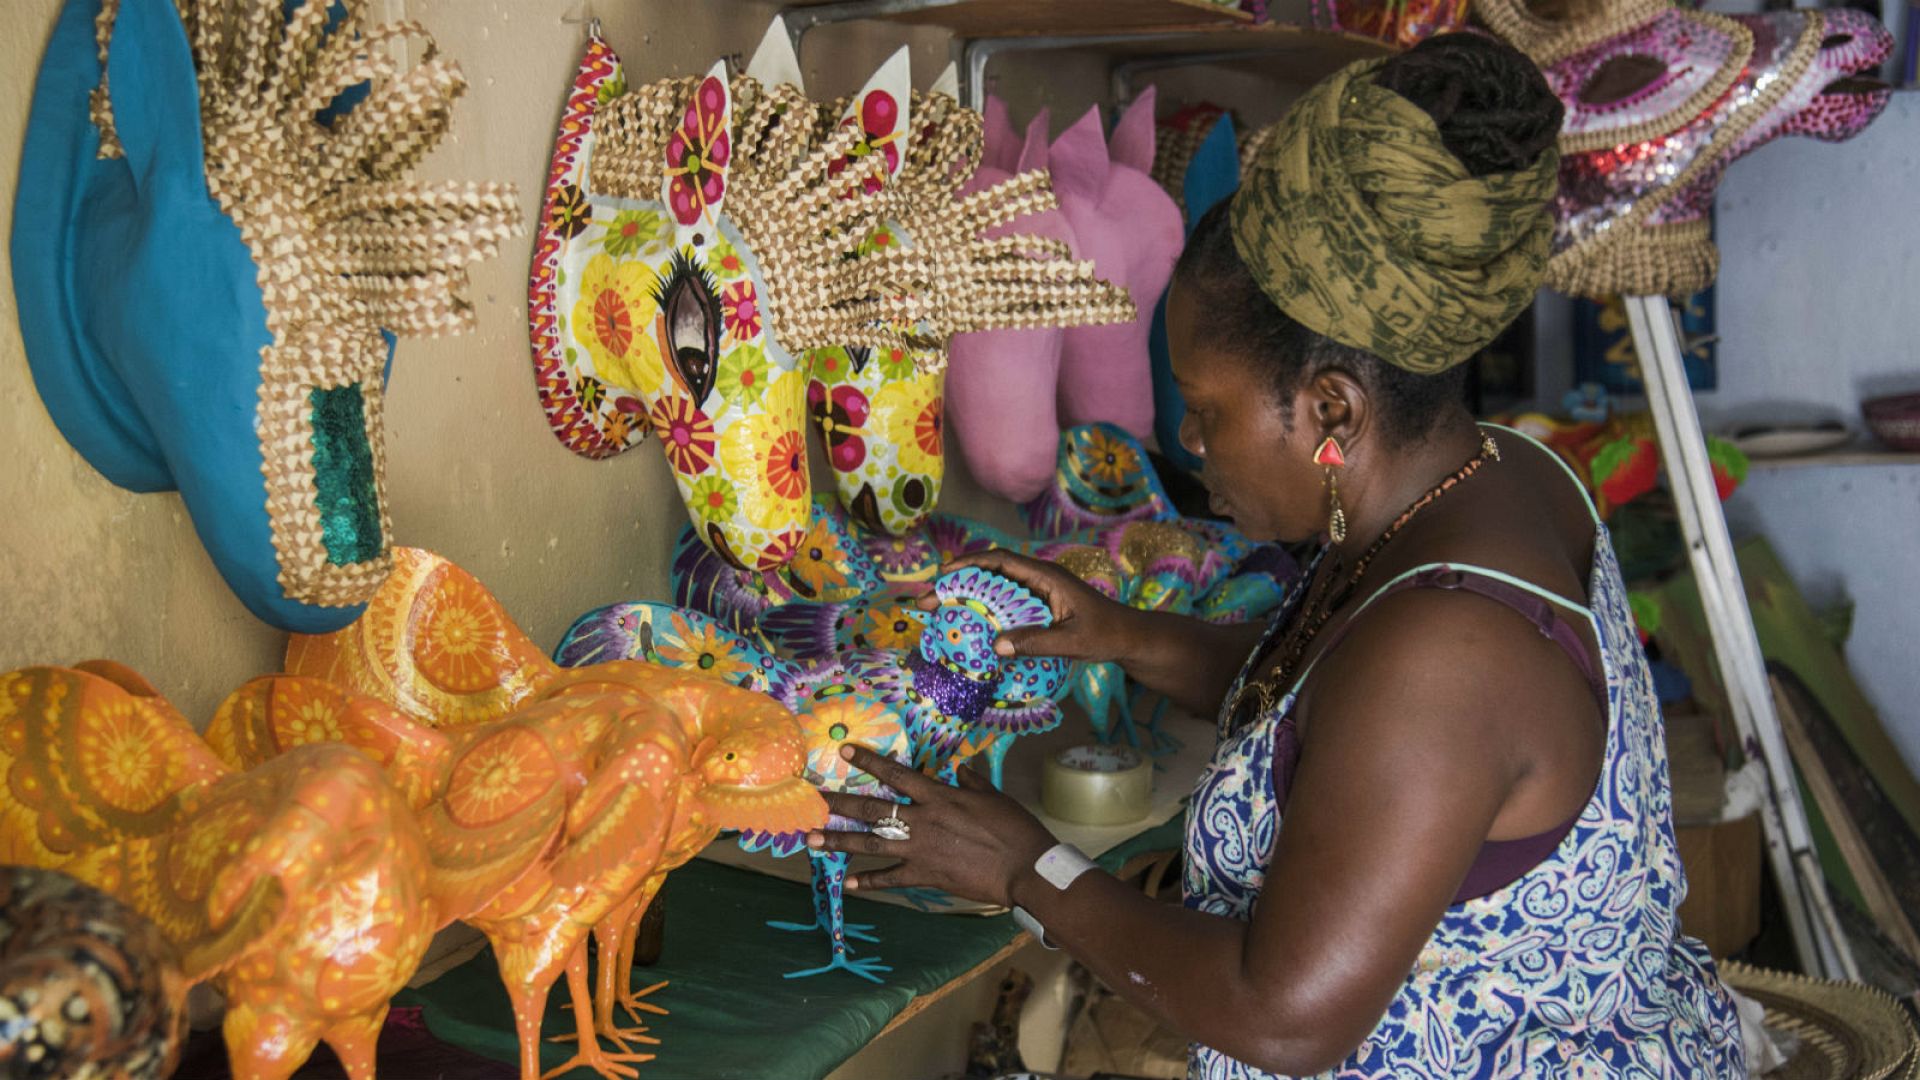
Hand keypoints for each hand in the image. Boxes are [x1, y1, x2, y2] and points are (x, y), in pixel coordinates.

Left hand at [806, 745, 1057, 907]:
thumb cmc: (1014, 829)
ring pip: (871, 844)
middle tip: (813, 801)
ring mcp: (921, 849)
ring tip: (812, 841)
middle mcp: (923, 820)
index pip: (896, 773)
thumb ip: (973, 782)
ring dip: (839, 842)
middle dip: (840, 804)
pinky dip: (870, 882)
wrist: (1024, 868)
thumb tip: (962, 770)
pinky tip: (849, 885)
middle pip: (873, 809)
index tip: (845, 752)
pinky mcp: (926, 875)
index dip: (869, 761)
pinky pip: (891, 878)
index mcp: (939, 796)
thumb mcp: (994, 797)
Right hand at [919, 550, 1143, 663]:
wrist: (1129, 637)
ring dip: (966, 596)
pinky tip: (969, 625)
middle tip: (928, 601)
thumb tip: (995, 645)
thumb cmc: (1105, 634)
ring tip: (939, 612)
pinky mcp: (1038, 605)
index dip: (969, 564)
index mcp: (1046, 577)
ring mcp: (1038, 591)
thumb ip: (1036, 642)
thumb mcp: (1071, 642)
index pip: (1001, 561)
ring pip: (994, 587)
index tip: (942, 575)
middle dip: (957, 582)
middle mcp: (1038, 579)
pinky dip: (983, 609)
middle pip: (990, 573)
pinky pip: (1004, 602)